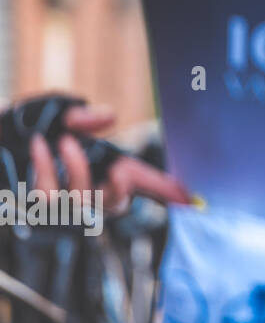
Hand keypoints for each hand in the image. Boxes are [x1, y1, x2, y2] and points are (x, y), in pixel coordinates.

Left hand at [23, 103, 188, 215]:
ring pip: (83, 202)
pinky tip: (37, 146)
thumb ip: (77, 114)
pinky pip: (50, 198)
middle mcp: (81, 189)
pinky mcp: (35, 210)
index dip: (165, 190)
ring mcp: (57, 203)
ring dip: (77, 171)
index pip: (139, 181)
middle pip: (115, 202)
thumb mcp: (48, 112)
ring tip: (61, 143)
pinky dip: (47, 169)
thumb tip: (109, 118)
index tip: (189, 198)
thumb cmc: (13, 128)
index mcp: (97, 166)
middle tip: (118, 168)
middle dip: (122, 188)